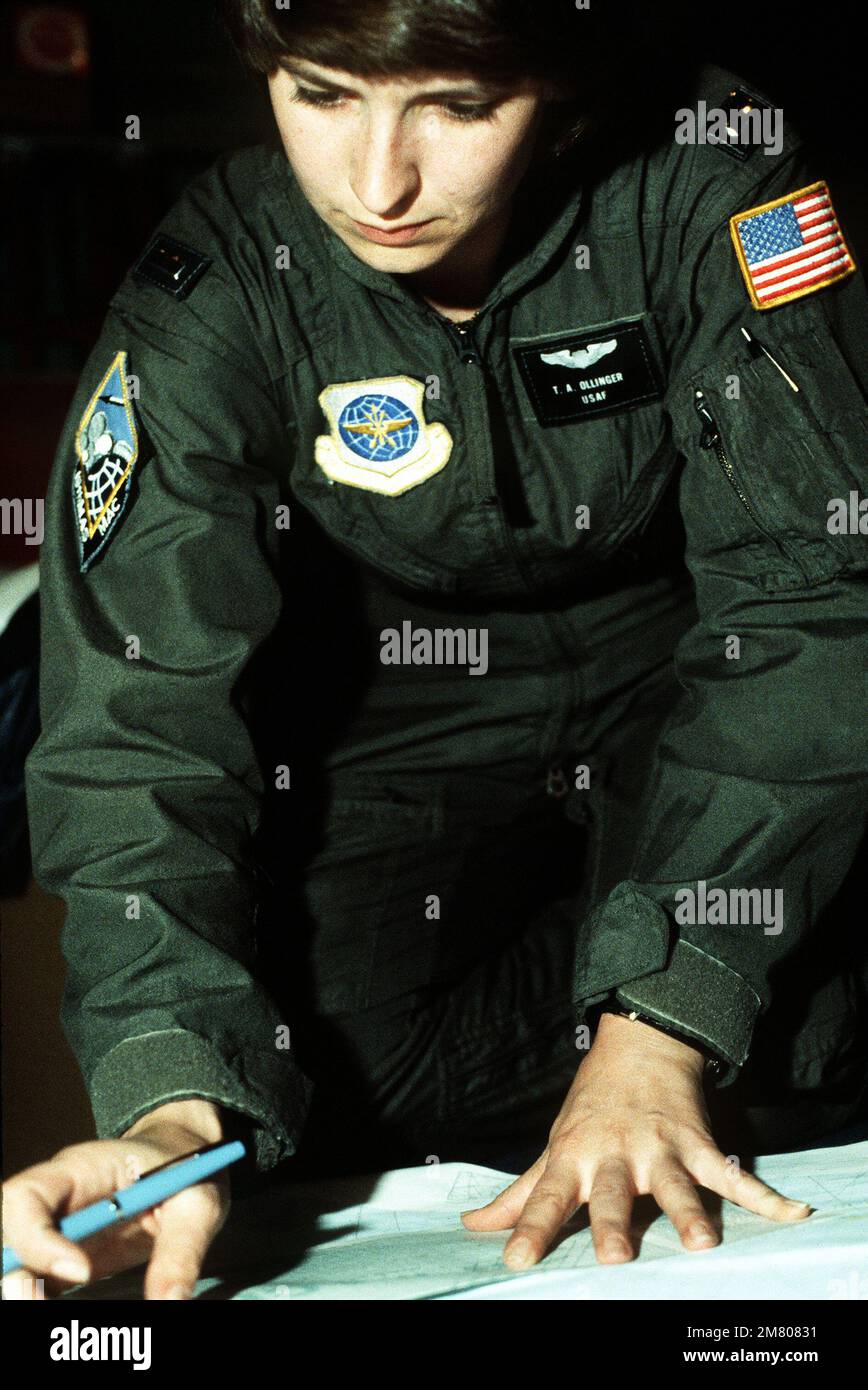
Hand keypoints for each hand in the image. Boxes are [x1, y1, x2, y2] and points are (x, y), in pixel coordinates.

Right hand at [2, 1099, 230, 1299]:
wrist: (185, 1159)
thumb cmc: (188, 1168)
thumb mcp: (198, 1203)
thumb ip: (182, 1249)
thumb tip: (169, 1301)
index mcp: (83, 1168)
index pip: (28, 1195)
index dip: (39, 1238)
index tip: (81, 1272)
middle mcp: (58, 1198)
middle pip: (7, 1229)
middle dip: (16, 1271)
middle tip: (39, 1301)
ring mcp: (58, 1228)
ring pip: (16, 1258)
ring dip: (26, 1289)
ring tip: (50, 1309)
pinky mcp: (65, 1256)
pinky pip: (39, 1280)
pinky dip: (44, 1299)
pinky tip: (67, 1317)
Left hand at [461, 1012, 812, 1266]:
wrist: (641, 1044)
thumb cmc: (591, 1107)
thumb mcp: (554, 1146)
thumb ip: (520, 1193)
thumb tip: (473, 1228)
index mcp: (574, 1157)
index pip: (547, 1197)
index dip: (530, 1228)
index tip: (515, 1259)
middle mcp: (616, 1155)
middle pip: (615, 1194)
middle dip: (617, 1223)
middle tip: (616, 1257)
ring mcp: (660, 1148)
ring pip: (675, 1184)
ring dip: (690, 1212)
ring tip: (702, 1243)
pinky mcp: (698, 1143)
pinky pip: (731, 1173)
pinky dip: (763, 1194)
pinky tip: (792, 1213)